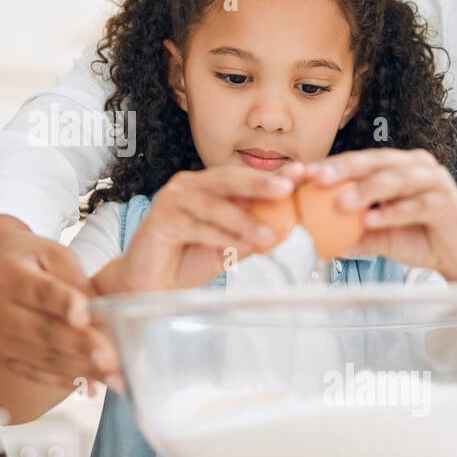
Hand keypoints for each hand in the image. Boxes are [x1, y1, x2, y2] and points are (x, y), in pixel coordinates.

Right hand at [0, 215, 115, 390]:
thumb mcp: (56, 255)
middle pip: (44, 330)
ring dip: (81, 369)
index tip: (85, 318)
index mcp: (10, 274)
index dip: (64, 304)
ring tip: (112, 376)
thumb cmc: (34, 260)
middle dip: (82, 346)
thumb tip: (103, 315)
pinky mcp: (5, 356)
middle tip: (112, 359)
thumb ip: (78, 282)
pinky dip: (66, 381)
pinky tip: (92, 386)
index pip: (41, 291)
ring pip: (44, 356)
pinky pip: (37, 373)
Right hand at [96, 166, 295, 293]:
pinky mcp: (160, 221)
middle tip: (287, 187)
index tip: (305, 173)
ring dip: (243, 220)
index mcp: (208, 185)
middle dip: (260, 182)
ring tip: (269, 236)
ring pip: (213, 205)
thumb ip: (253, 233)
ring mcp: (172, 200)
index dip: (275, 173)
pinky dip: (220, 238)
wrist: (151, 283)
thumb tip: (291, 227)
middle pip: (228, 179)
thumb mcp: (229, 245)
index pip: (245, 176)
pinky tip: (240, 248)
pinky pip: (196, 228)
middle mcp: (189, 186)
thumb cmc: (188, 260)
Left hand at [304, 149, 456, 281]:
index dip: (324, 166)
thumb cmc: (416, 237)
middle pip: (373, 161)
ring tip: (341, 204)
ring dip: (366, 190)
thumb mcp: (375, 235)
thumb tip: (309, 239)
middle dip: (342, 169)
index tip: (296, 174)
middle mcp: (412, 165)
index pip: (353, 162)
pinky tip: (372, 220)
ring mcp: (431, 181)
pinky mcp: (447, 201)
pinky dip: (393, 212)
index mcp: (391, 165)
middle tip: (315, 179)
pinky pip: (417, 204)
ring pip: (395, 178)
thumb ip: (348, 233)